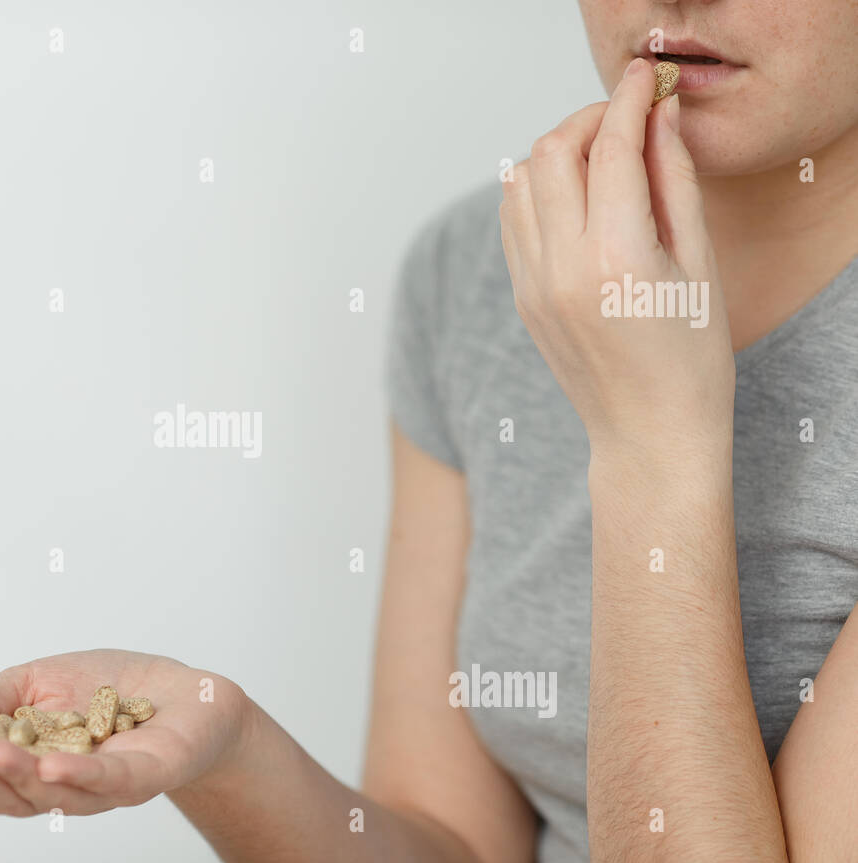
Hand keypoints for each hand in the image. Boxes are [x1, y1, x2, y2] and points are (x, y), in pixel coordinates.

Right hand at [0, 649, 250, 816]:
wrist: (185, 691)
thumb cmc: (108, 688)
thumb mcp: (35, 680)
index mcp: (29, 764)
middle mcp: (59, 785)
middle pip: (7, 794)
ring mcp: (100, 789)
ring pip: (50, 795)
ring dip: (16, 775)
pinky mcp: (142, 779)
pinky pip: (106, 784)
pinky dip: (76, 777)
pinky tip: (50, 766)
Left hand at [499, 57, 734, 464]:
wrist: (646, 434)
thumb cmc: (690, 359)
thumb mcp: (699, 263)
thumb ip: (673, 181)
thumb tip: (658, 117)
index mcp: (614, 258)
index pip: (610, 147)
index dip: (628, 101)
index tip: (644, 80)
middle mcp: (560, 267)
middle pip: (550, 153)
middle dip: (588, 121)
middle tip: (627, 120)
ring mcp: (530, 284)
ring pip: (519, 181)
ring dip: (557, 154)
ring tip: (603, 160)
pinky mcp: (519, 296)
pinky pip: (512, 219)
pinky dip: (535, 190)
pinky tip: (575, 197)